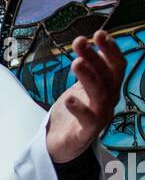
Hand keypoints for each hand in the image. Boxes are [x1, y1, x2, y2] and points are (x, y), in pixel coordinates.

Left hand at [46, 30, 123, 162]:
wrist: (61, 145)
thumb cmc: (73, 114)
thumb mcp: (82, 87)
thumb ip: (87, 69)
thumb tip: (88, 43)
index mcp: (108, 89)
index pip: (116, 67)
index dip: (111, 50)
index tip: (99, 34)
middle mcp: (107, 102)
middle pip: (106, 77)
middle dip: (94, 58)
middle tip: (80, 43)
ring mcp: (99, 118)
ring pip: (99, 95)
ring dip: (88, 77)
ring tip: (76, 63)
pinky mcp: (85, 133)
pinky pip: (87, 121)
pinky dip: (80, 109)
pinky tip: (69, 99)